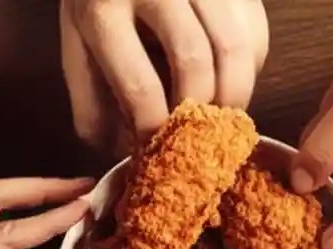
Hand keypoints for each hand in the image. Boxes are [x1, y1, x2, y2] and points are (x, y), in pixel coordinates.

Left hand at [60, 0, 268, 149]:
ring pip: (235, 47)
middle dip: (200, 112)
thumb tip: (129, 151)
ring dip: (235, 95)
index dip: (154, 128)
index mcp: (104, 11)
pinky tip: (230, 79)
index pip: (138, 84)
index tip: (159, 149)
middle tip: (198, 136)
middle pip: (194, 61)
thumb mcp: (77, 48)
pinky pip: (255, 33)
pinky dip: (250, 69)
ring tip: (222, 118)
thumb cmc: (102, 6)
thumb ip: (92, 103)